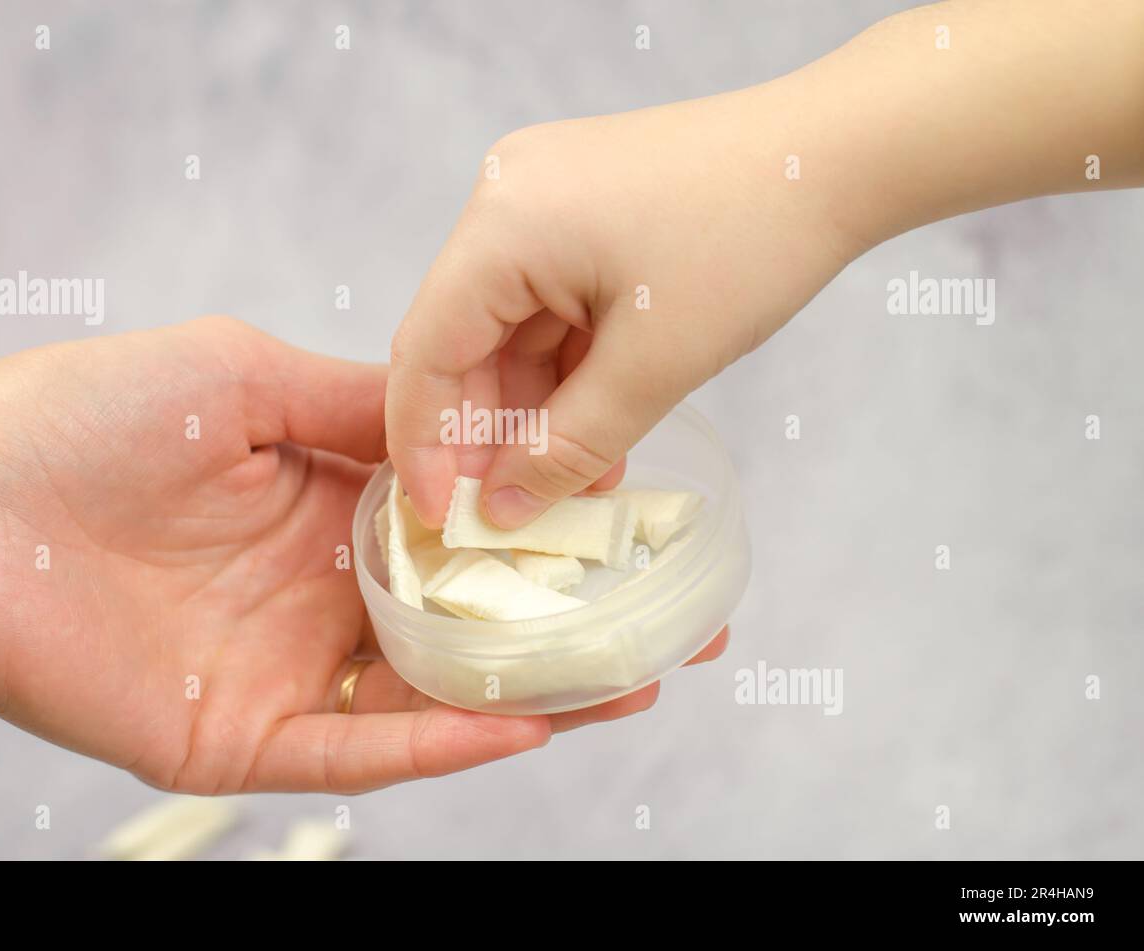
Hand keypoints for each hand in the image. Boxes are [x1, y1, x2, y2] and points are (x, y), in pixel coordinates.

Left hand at [0, 317, 727, 793]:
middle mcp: (321, 588)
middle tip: (671, 622)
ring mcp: (288, 664)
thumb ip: (362, 402)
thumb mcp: (247, 375)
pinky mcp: (244, 735)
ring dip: (531, 691)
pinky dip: (438, 737)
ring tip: (630, 680)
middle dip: (568, 623)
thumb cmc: (87, 414)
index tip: (636, 520)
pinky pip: (359, 745)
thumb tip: (467, 416)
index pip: (464, 527)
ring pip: (431, 690)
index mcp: (327, 501)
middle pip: (466, 619)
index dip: (548, 528)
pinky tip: (518, 722)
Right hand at [387, 0, 1143, 529]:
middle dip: (485, 431)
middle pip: (461, 339)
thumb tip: (499, 512)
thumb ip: (565, 447)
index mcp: (502, 225)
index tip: (442, 516)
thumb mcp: (653, 367)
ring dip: (536, 408)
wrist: (840, 154)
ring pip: (509, 328)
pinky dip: (568, 368)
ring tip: (570, 480)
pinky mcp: (582, 211)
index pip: (426, 350)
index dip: (424, 443)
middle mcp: (505, 202)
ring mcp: (543, 200)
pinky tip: (598, 429)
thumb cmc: (750, 244)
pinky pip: (550, 303)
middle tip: (510, 508)